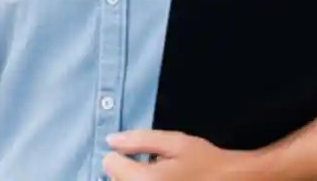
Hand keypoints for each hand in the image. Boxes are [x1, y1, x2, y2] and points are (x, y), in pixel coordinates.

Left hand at [102, 130, 254, 180]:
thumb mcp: (176, 143)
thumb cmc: (206, 161)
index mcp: (145, 180)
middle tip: (153, 166)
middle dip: (128, 170)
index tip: (140, 154)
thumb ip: (140, 140)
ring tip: (160, 178)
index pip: (110, 163)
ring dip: (134, 180)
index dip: (123, 154)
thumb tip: (110, 141)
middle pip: (114, 179)